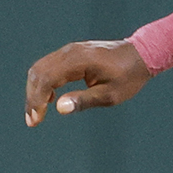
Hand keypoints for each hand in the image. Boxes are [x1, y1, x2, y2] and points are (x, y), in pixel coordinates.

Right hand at [24, 40, 150, 126]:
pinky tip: (50, 98)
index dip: (36, 100)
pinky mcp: (71, 53)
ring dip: (35, 90)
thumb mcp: (110, 94)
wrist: (141, 55)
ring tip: (38, 113)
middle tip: (33, 121)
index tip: (35, 120)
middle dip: (32, 97)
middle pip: (38, 72)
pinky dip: (44, 82)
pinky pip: (49, 66)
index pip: (46, 79)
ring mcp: (69, 50)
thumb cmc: (128, 76)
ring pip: (40, 68)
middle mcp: (69, 52)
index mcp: (78, 61)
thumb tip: (59, 108)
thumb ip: (84, 100)